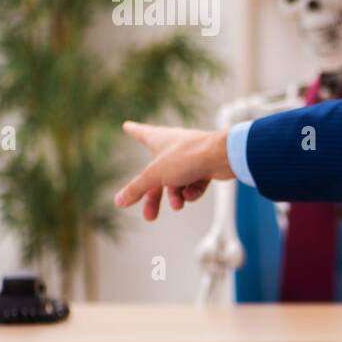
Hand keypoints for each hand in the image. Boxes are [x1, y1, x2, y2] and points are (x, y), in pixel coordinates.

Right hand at [114, 121, 233, 220]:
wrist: (223, 157)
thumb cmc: (186, 158)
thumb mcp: (155, 175)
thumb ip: (137, 189)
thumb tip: (118, 201)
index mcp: (159, 140)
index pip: (142, 133)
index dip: (134, 130)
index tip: (127, 125)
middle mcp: (174, 147)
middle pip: (157, 174)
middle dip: (153, 197)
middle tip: (149, 217)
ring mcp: (191, 157)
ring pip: (177, 182)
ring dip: (175, 197)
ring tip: (178, 205)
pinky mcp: (206, 167)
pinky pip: (194, 184)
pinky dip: (192, 192)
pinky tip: (192, 194)